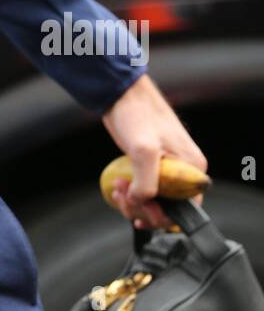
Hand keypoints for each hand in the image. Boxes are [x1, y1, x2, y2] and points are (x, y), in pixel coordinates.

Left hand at [101, 74, 207, 229]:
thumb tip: (140, 203)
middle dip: (142, 208)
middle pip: (168, 209)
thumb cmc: (136, 114)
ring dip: (133, 202)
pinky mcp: (153, 165)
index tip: (138, 206)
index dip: (160, 215)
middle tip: (123, 195)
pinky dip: (131, 195)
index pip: (184, 210)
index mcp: (192, 169)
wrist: (121, 94)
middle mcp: (185, 171)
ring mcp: (169, 169)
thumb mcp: (143, 151)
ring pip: (155, 202)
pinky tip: (119, 188)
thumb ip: (146, 184)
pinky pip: (146, 191)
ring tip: (118, 188)